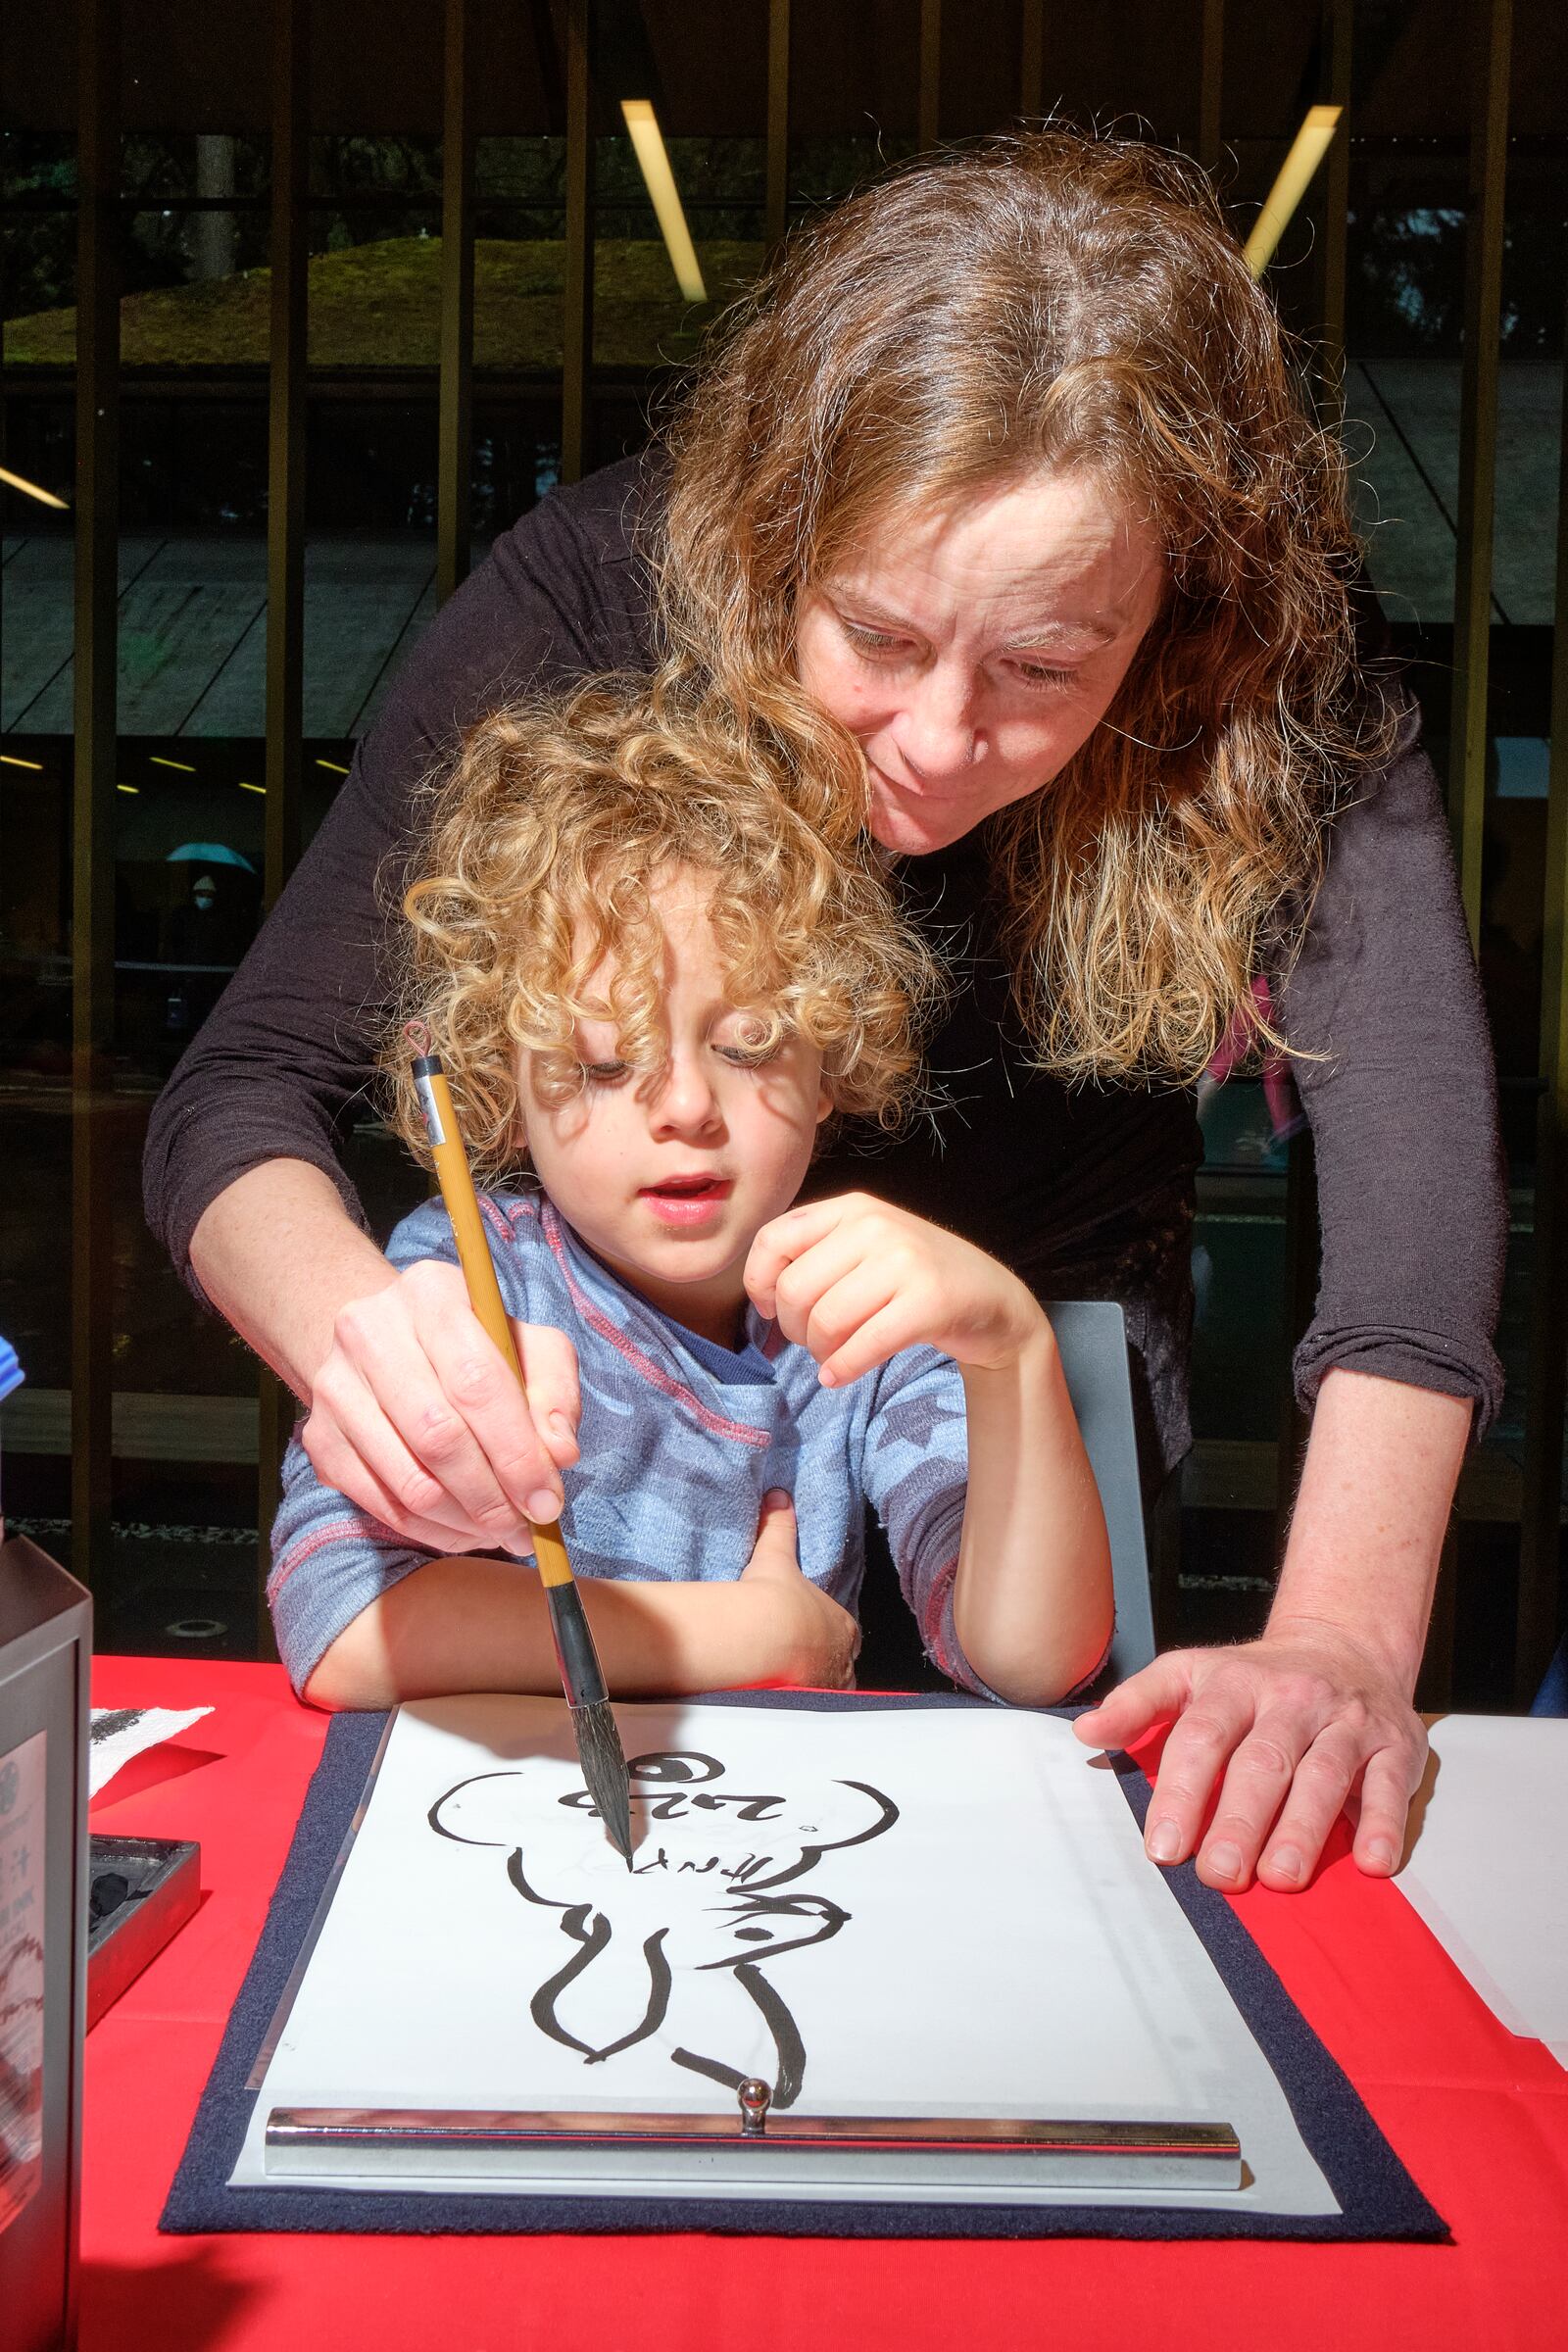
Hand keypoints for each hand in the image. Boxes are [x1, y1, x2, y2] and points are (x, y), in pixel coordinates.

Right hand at [302, 1257, 581, 1553]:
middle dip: (490, 1496)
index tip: (547, 1500)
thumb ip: (553, 1390)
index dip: (516, 1452)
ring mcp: (335, 1386)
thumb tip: (559, 1453)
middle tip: (525, 1530)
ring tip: (499, 1533)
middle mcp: (371, 1331)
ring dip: (462, 1521)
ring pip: (407, 1479)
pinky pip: (378, 1502)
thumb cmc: (473, 1345)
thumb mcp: (526, 1345)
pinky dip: (427, 1529)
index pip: (477, 1382)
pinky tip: (460, 1531)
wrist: (386, 1340)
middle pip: (437, 1435)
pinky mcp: (319, 1436)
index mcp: (432, 1294)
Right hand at [737, 1491, 859, 1689]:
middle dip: (821, 1663)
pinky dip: (800, 1706)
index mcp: (843, 1625)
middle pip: (837, 1664)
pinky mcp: (812, 1707)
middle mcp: (844, 1659)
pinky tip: (782, 1704)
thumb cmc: (775, 1597)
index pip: (842, 1632)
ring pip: (827, 1689)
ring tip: (786, 1686)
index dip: (824, 1633)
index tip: (803, 1633)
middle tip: (794, 1661)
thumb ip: (779, 1527)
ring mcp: (831, 1687)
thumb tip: (778, 1495)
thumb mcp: (777, 1556)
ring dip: (812, 1687)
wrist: (763, 1636)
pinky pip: (810, 1709)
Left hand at [745, 1192, 1043, 1384]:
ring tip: (832, 1357)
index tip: (772, 1308)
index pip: (774, 1238)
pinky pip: (861, 1345)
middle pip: (795, 1288)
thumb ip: (817, 1255)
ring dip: (819, 1352)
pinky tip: (839, 1376)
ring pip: (825, 1320)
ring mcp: (905, 1261)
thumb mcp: (866, 1248)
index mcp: (853, 1207)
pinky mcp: (928, 1302)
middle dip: (794, 1328)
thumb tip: (762, 1296)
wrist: (993, 1300)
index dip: (760, 1282)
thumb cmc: (916, 1280)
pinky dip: (841, 1369)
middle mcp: (876, 1226)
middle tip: (813, 1341)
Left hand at [1074, 1623, 1427, 1891]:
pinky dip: (1384, 1826)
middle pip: (1263, 1761)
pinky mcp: (1395, 1745)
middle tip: (1219, 1875)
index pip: (1203, 1736)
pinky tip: (1371, 1863)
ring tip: (1280, 1877)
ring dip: (1303, 1829)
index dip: (1181, 1792)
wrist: (1346, 1642)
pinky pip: (1390, 1787)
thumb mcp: (1191, 1672)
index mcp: (1236, 1682)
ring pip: (1325, 1775)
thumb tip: (1086, 1733)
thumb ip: (1138, 1703)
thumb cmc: (1258, 1676)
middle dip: (1239, 1821)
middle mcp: (1292, 1698)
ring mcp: (1346, 1720)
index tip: (1162, 1847)